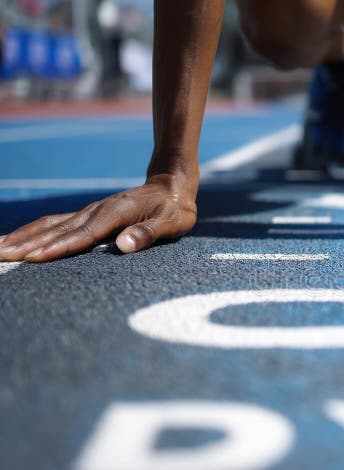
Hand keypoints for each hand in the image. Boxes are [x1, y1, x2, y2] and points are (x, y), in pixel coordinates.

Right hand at [0, 175, 196, 262]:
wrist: (171, 186)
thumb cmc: (175, 209)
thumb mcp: (172, 222)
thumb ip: (150, 233)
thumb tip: (124, 246)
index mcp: (115, 213)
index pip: (83, 234)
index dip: (59, 247)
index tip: (35, 258)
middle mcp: (96, 211)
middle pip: (58, 230)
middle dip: (29, 244)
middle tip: (2, 257)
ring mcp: (89, 212)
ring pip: (50, 225)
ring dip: (23, 237)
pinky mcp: (87, 215)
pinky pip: (54, 224)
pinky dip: (32, 232)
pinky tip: (17, 240)